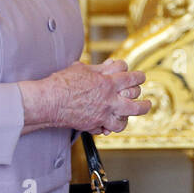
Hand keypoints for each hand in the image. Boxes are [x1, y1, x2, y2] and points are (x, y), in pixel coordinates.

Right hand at [20, 58, 149, 134]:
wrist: (49, 101)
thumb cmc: (61, 84)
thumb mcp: (82, 69)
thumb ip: (99, 68)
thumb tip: (110, 64)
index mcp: (107, 81)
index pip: (130, 75)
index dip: (135, 74)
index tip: (137, 75)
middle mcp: (110, 97)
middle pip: (136, 93)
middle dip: (140, 90)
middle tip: (140, 89)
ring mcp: (105, 112)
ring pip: (132, 112)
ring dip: (140, 109)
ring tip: (144, 107)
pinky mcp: (97, 124)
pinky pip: (113, 127)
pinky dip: (115, 125)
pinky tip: (116, 122)